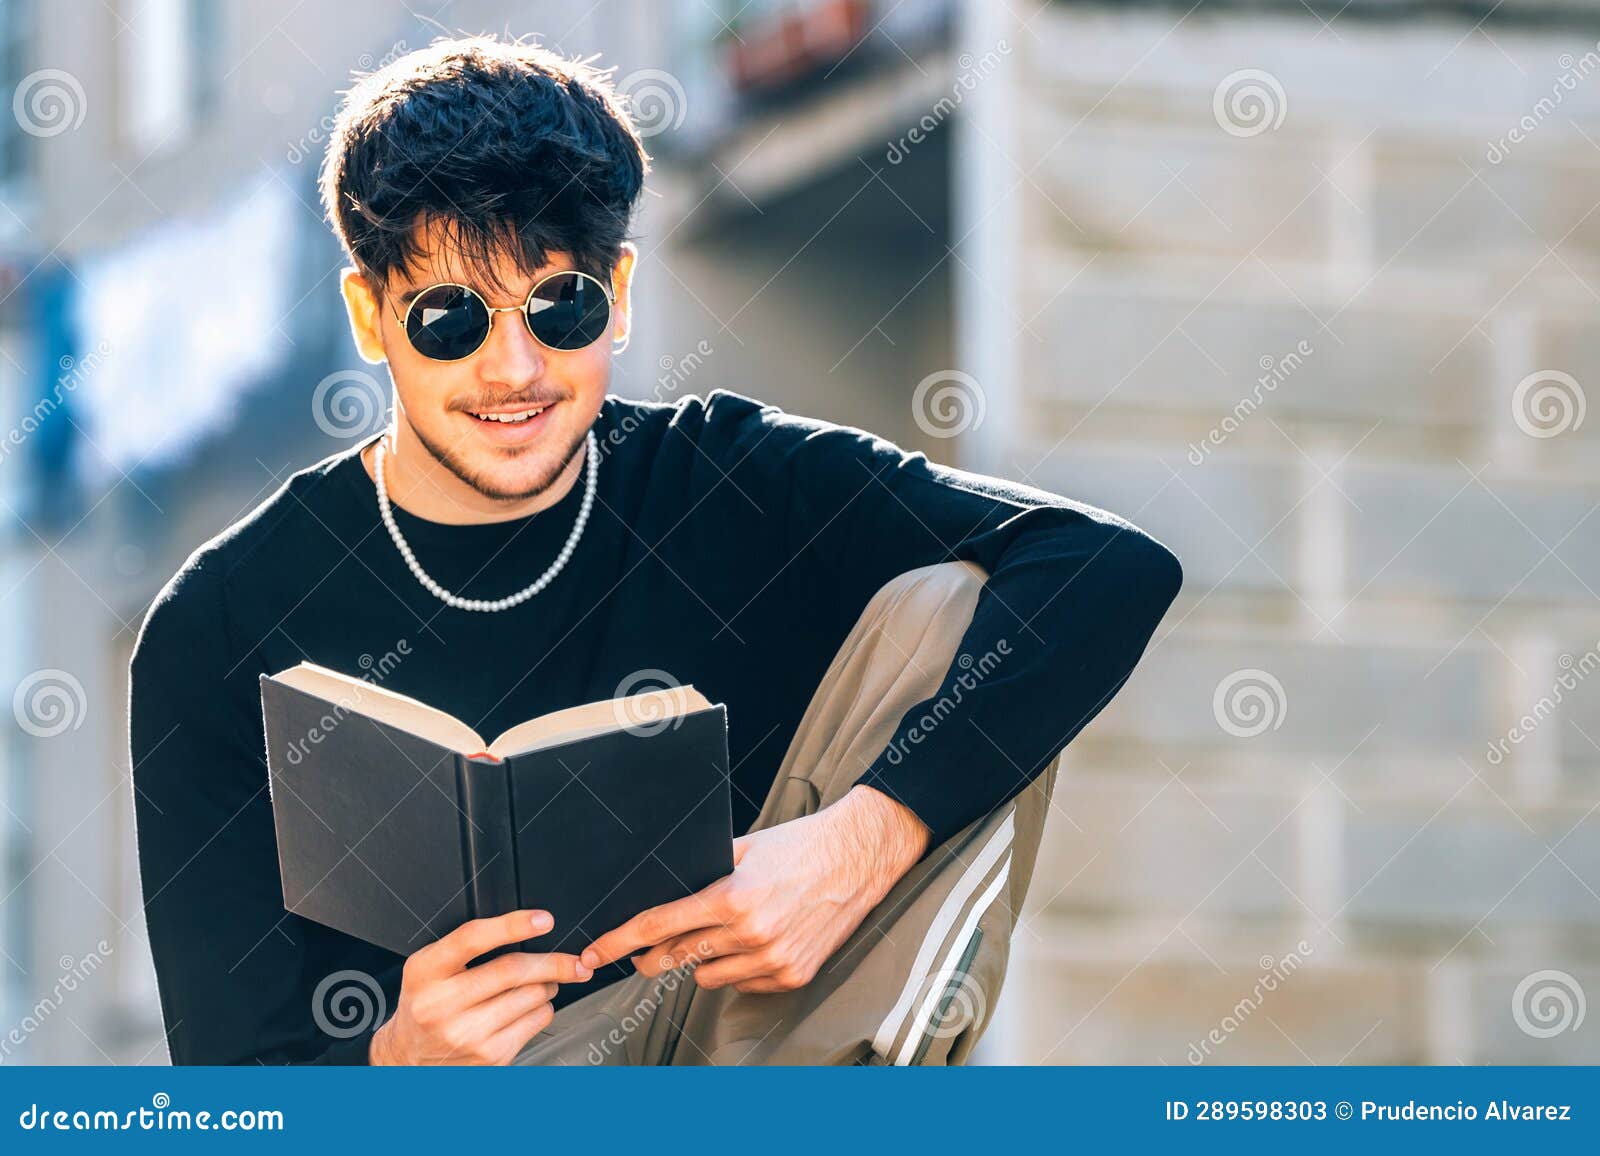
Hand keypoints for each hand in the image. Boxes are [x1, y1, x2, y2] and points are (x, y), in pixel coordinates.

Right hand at [370, 909, 591, 1064]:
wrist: (409, 1056)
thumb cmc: (426, 1004)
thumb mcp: (429, 967)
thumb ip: (467, 946)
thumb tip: (527, 929)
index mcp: (426, 972)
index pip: (473, 939)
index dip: (513, 926)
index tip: (544, 920)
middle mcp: (442, 1005)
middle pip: (512, 970)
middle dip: (554, 962)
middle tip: (573, 959)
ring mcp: (467, 1034)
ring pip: (531, 996)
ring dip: (548, 985)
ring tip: (540, 983)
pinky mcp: (490, 1056)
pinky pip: (536, 1020)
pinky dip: (543, 1008)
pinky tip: (528, 1008)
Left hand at [582, 786, 929, 993]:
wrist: (859, 856)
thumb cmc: (800, 845)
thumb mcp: (744, 848)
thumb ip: (702, 872)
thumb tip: (661, 890)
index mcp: (732, 897)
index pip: (658, 926)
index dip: (619, 942)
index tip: (594, 953)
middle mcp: (750, 934)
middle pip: (675, 958)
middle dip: (651, 956)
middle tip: (642, 951)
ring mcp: (773, 959)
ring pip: (707, 977)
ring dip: (702, 960)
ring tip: (722, 933)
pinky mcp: (793, 975)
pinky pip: (743, 984)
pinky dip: (738, 969)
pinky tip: (753, 944)